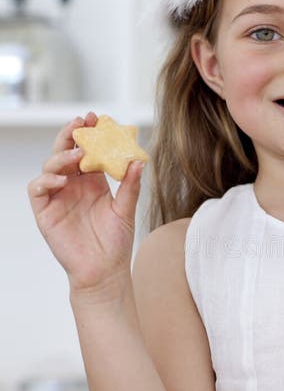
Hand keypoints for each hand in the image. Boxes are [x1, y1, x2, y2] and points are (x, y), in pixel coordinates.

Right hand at [28, 112, 144, 292]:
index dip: (89, 134)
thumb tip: (138, 160)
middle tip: (80, 123)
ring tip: (74, 157)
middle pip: (65, 152)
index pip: (87, 150)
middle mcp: (73, 185)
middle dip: (70, 135)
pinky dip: (45, 180)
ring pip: (50, 166)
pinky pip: (37, 189)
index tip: (97, 118)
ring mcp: (57, 196)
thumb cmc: (116, 242)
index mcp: (92, 181)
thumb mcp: (126, 210)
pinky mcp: (45, 212)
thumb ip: (130, 186)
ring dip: (60, 157)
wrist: (105, 272)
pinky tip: (60, 180)